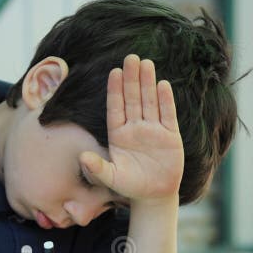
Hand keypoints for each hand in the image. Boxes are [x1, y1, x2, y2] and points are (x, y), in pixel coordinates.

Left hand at [81, 54, 183, 203]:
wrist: (154, 195)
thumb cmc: (130, 186)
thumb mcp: (112, 178)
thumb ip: (97, 168)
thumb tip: (82, 158)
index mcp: (118, 134)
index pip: (116, 107)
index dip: (115, 90)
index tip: (113, 72)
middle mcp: (135, 128)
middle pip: (133, 99)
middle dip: (131, 79)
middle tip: (130, 57)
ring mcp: (153, 130)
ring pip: (149, 101)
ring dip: (148, 83)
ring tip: (146, 63)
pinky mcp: (170, 135)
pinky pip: (167, 114)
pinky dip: (165, 100)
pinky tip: (163, 84)